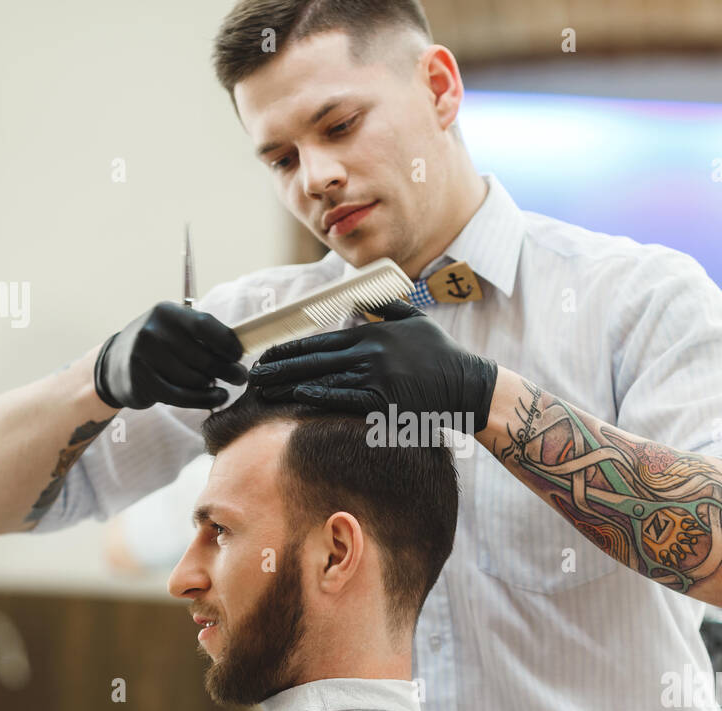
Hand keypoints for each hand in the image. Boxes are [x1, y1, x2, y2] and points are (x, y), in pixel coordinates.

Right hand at [93, 302, 247, 409]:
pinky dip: (205, 399)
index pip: (205, 325)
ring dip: (212, 385)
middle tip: (240, 377)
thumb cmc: (159, 346)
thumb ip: (202, 336)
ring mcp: (144, 357)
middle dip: (228, 370)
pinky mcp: (141, 382)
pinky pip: (182, 396)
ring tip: (219, 385)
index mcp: (166, 312)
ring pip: (195, 379)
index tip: (239, 355)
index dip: (228, 342)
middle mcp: (153, 331)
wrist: (115, 363)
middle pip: (204, 357)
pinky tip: (217, 398)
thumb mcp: (174, 330)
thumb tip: (240, 350)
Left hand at [246, 300, 497, 433]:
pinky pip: (345, 398)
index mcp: (372, 333)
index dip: (290, 350)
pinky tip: (299, 396)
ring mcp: (376, 376)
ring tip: (265, 392)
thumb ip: (384, 308)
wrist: (468, 386)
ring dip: (290, 385)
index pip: (321, 341)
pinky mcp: (384, 400)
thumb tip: (360, 301)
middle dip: (280, 367)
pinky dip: (320, 396)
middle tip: (253, 376)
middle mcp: (370, 352)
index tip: (268, 357)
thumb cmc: (442, 356)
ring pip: (323, 379)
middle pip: (314, 360)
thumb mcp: (415, 321)